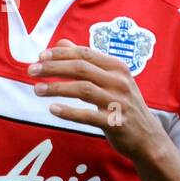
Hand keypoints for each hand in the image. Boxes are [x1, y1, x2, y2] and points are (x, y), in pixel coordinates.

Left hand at [28, 39, 162, 161]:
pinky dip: (69, 111)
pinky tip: (52, 109)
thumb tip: (61, 43)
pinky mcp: (115, 122)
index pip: (85, 53)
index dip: (61, 53)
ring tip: (37, 90)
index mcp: (117, 67)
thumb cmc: (123, 104)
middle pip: (81, 68)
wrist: (147, 137)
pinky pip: (88, 115)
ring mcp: (118, 102)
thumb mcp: (110, 79)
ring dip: (56, 88)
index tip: (40, 56)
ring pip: (83, 89)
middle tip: (32, 71)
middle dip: (53, 68)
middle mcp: (119, 82)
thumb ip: (86, 61)